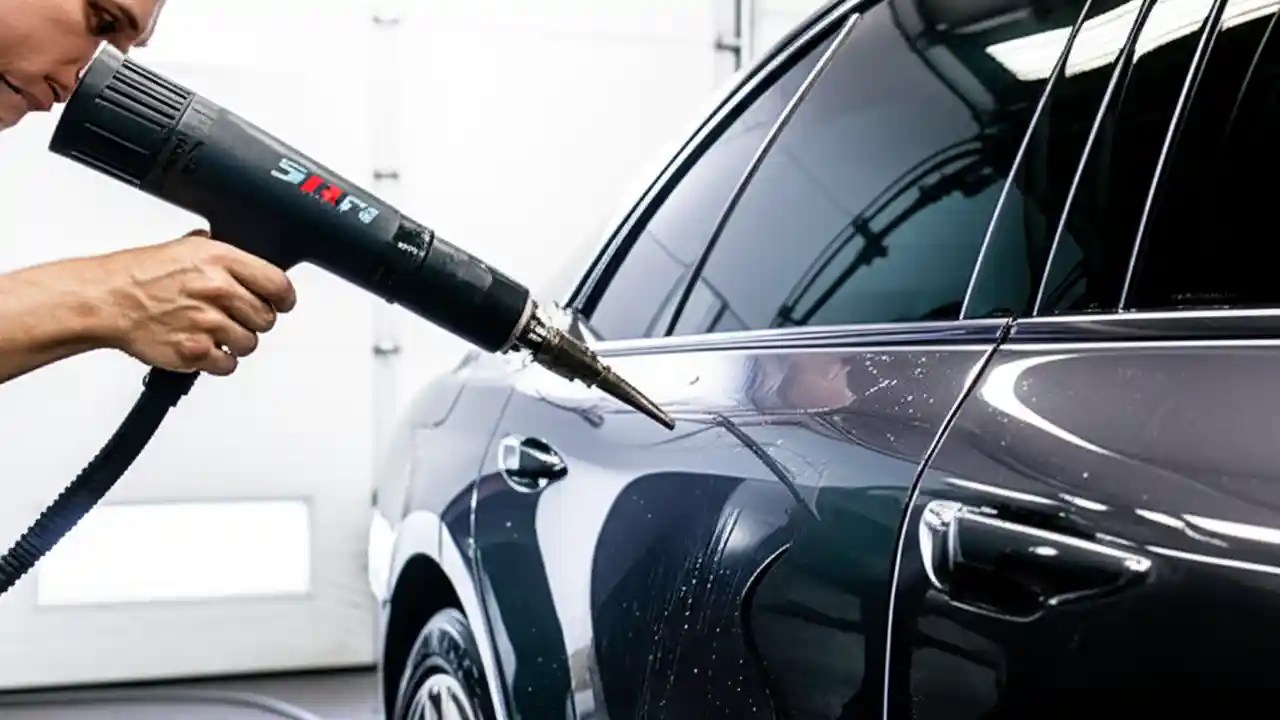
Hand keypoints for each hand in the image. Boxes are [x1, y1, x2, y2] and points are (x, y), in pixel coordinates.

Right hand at [85, 230, 296, 374]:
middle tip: (232, 316)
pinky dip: (217, 361)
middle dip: (254, 320)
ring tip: (211, 330)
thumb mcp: (186, 248)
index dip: (284, 297)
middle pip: (267, 318)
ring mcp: (206, 322)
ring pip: (249, 343)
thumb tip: (251, 262)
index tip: (282, 303)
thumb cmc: (141, 275)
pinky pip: (228, 364)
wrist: (106, 300)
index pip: (278, 284)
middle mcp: (216, 290)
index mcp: (220, 260)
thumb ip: (222, 255)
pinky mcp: (194, 351)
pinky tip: (202, 346)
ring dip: (235, 342)